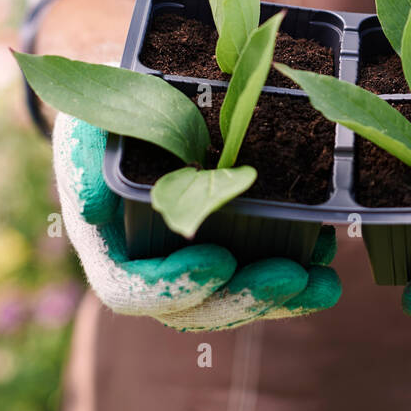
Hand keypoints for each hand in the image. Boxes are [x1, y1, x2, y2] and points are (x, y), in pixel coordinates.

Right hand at [52, 113, 340, 330]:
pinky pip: (252, 279)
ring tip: (325, 281)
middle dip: (243, 298)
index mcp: (103, 243)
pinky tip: (326, 259)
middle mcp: (142, 267)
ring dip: (278, 299)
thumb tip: (90, 209)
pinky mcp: (220, 253)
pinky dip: (291, 278)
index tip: (220, 259)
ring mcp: (183, 266)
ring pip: (228, 302)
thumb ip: (85, 161)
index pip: (129, 290)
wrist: (134, 99)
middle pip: (189, 310)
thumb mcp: (88, 122)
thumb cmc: (108, 107)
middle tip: (292, 275)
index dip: (175, 287)